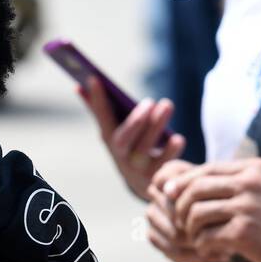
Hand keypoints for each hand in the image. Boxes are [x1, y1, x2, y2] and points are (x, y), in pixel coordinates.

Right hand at [80, 76, 186, 199]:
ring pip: (144, 150)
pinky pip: (164, 164)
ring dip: (156, 127)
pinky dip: (171, 151)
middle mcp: (121, 156)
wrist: (145, 183)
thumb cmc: (131, 147)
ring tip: (166, 105)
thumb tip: (82, 84)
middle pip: (123, 140)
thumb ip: (103, 109)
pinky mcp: (156, 177)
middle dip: (135, 121)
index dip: (97, 101)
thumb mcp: (117, 130)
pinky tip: (177, 139)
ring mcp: (138, 169)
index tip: (94, 78)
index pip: (101, 119)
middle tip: (149, 101)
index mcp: (110, 141)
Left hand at [155, 156, 260, 261]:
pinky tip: (214, 253)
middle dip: (180, 208)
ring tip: (201, 241)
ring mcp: (247, 207)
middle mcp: (250, 184)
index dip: (182, 182)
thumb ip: (234, 185)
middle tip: (183, 225)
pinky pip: (206, 237)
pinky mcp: (244, 233)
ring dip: (191, 231)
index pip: (206, 169)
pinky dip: (203, 247)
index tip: (168, 193)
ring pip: (196, 214)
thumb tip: (181, 186)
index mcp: (253, 169)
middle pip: (195, 189)